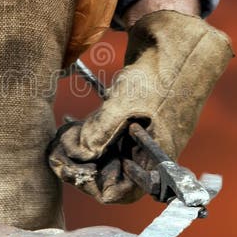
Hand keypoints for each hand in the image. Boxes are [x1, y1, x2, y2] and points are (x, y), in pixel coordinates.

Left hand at [48, 9, 232, 201]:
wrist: (180, 45)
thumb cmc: (160, 76)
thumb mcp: (125, 104)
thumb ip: (98, 134)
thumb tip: (73, 156)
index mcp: (154, 160)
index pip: (119, 192)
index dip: (89, 184)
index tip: (65, 166)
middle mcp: (147, 155)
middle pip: (107, 176)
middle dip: (79, 165)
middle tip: (56, 150)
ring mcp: (140, 140)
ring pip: (103, 157)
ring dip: (80, 150)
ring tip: (61, 136)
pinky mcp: (131, 124)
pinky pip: (105, 139)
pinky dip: (87, 134)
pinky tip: (69, 124)